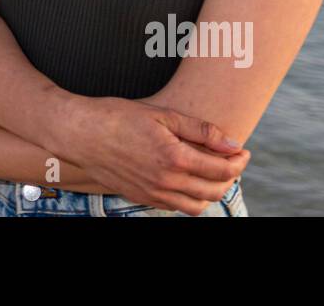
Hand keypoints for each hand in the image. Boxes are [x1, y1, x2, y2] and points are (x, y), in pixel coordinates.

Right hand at [51, 94, 250, 214]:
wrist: (80, 133)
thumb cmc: (119, 116)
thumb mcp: (163, 114)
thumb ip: (201, 130)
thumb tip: (232, 143)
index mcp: (174, 158)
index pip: (221, 169)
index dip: (239, 161)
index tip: (242, 150)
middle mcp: (166, 182)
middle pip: (214, 191)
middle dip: (230, 177)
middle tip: (231, 160)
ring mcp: (153, 194)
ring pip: (196, 206)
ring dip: (211, 192)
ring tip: (211, 172)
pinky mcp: (141, 198)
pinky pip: (175, 207)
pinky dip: (189, 198)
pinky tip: (186, 178)